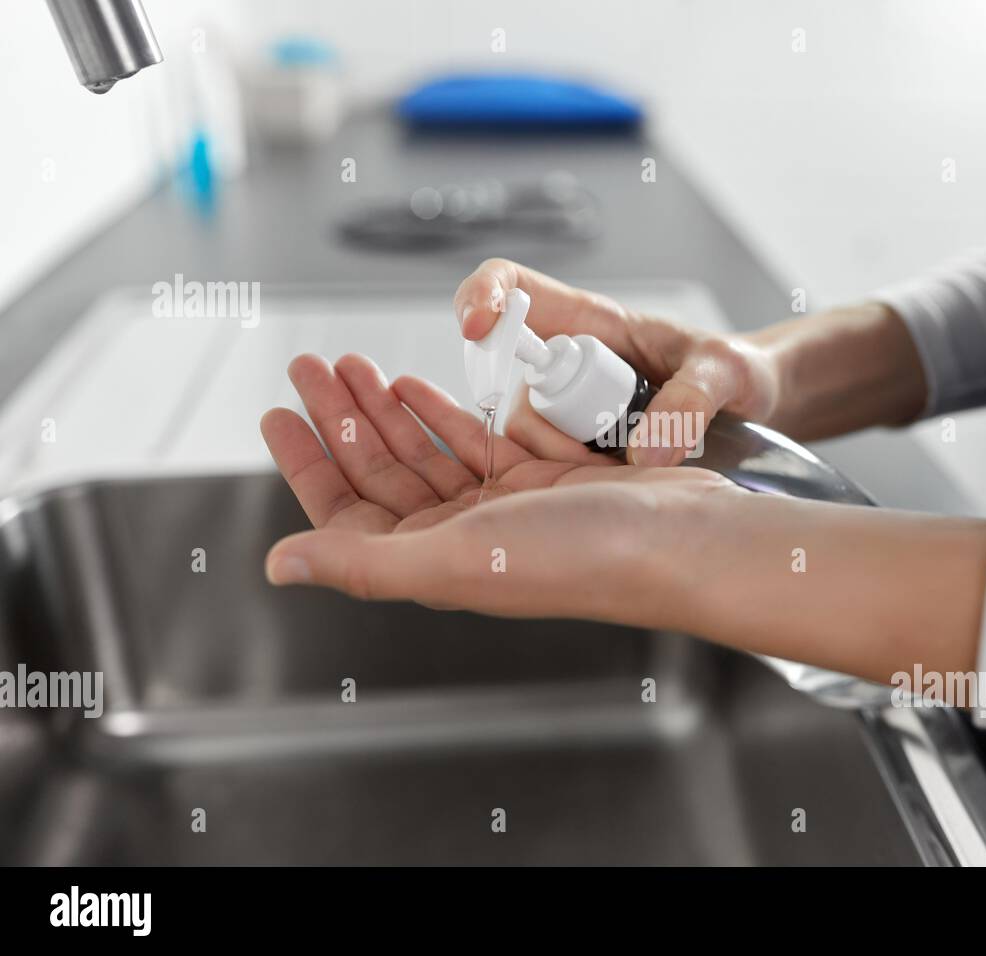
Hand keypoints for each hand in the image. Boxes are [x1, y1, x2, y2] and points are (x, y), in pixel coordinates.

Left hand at [259, 353, 734, 619]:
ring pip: (424, 451)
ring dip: (385, 408)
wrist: (682, 539)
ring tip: (356, 364)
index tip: (277, 413)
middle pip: (380, 473)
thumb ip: (362, 562)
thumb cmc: (583, 556)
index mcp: (433, 562)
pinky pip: (476, 440)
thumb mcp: (459, 555)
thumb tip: (277, 567)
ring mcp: (502, 508)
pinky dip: (443, 411)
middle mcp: (462, 538)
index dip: (306, 464)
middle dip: (342, 418)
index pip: (345, 513)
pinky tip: (418, 385)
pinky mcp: (541, 479)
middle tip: (311, 365)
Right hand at [454, 259, 779, 465]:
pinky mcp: (574, 450)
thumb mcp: (725, 374)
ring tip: (626, 473)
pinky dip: (568, 484)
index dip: (482, 297)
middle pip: (514, 387)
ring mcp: (567, 410)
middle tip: (606, 451)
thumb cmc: (738, 371)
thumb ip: (690, 403)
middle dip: (546, 426)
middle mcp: (567, 363)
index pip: (513, 286)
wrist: (754, 408)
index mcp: (593, 322)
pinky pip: (545, 470)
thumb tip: (641, 452)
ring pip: (526, 440)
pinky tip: (614, 490)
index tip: (479, 329)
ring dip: (562, 463)